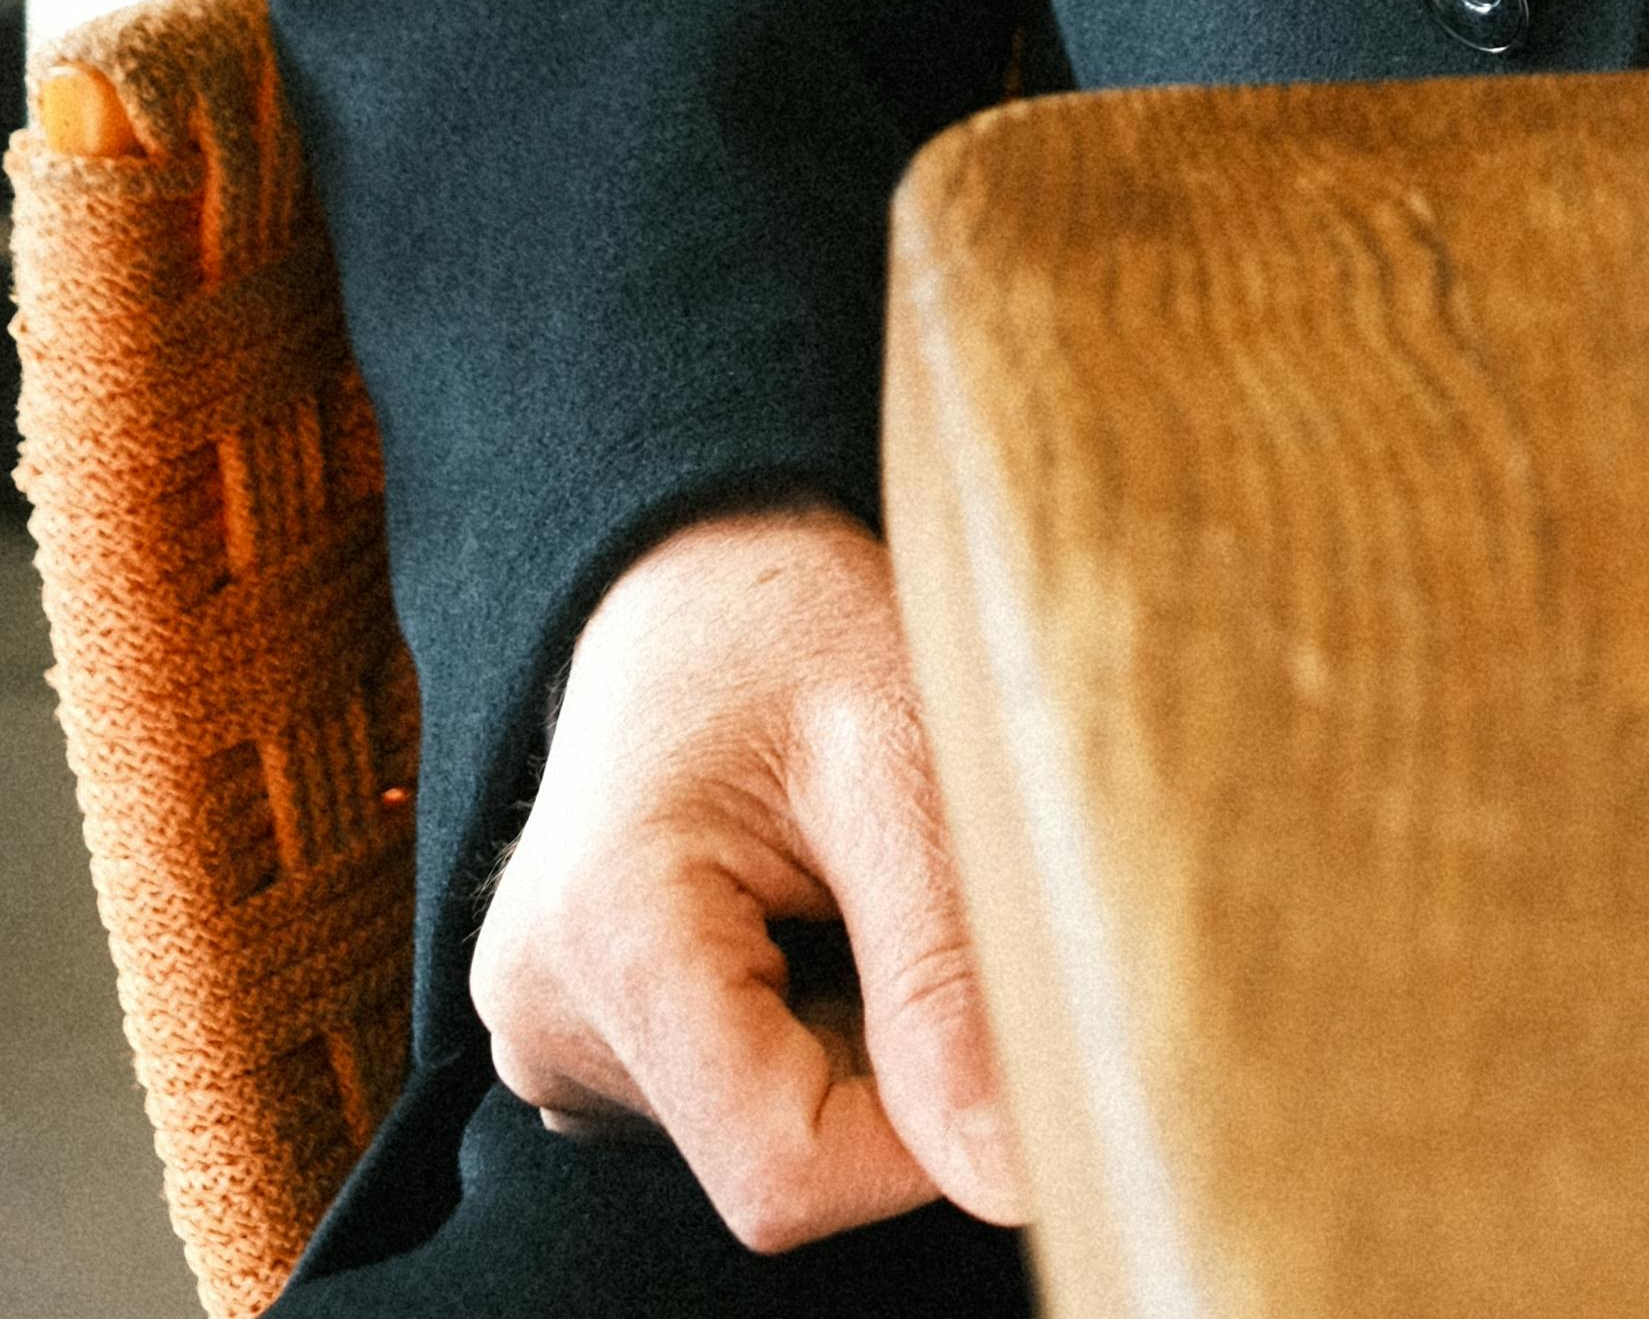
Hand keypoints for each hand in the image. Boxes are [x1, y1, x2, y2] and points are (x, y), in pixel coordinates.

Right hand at [469, 501, 1028, 1247]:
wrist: (695, 566)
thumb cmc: (799, 622)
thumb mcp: (904, 752)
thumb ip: (945, 974)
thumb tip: (1009, 1180)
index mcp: (610, 938)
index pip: (786, 1171)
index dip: (926, 1139)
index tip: (1003, 1024)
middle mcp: (542, 1014)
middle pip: (774, 1160)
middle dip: (888, 1068)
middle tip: (911, 897)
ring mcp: (543, 1033)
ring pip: (758, 1134)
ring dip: (845, 1042)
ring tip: (840, 881)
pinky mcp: (575, 1034)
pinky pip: (723, 1099)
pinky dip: (796, 1030)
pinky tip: (795, 911)